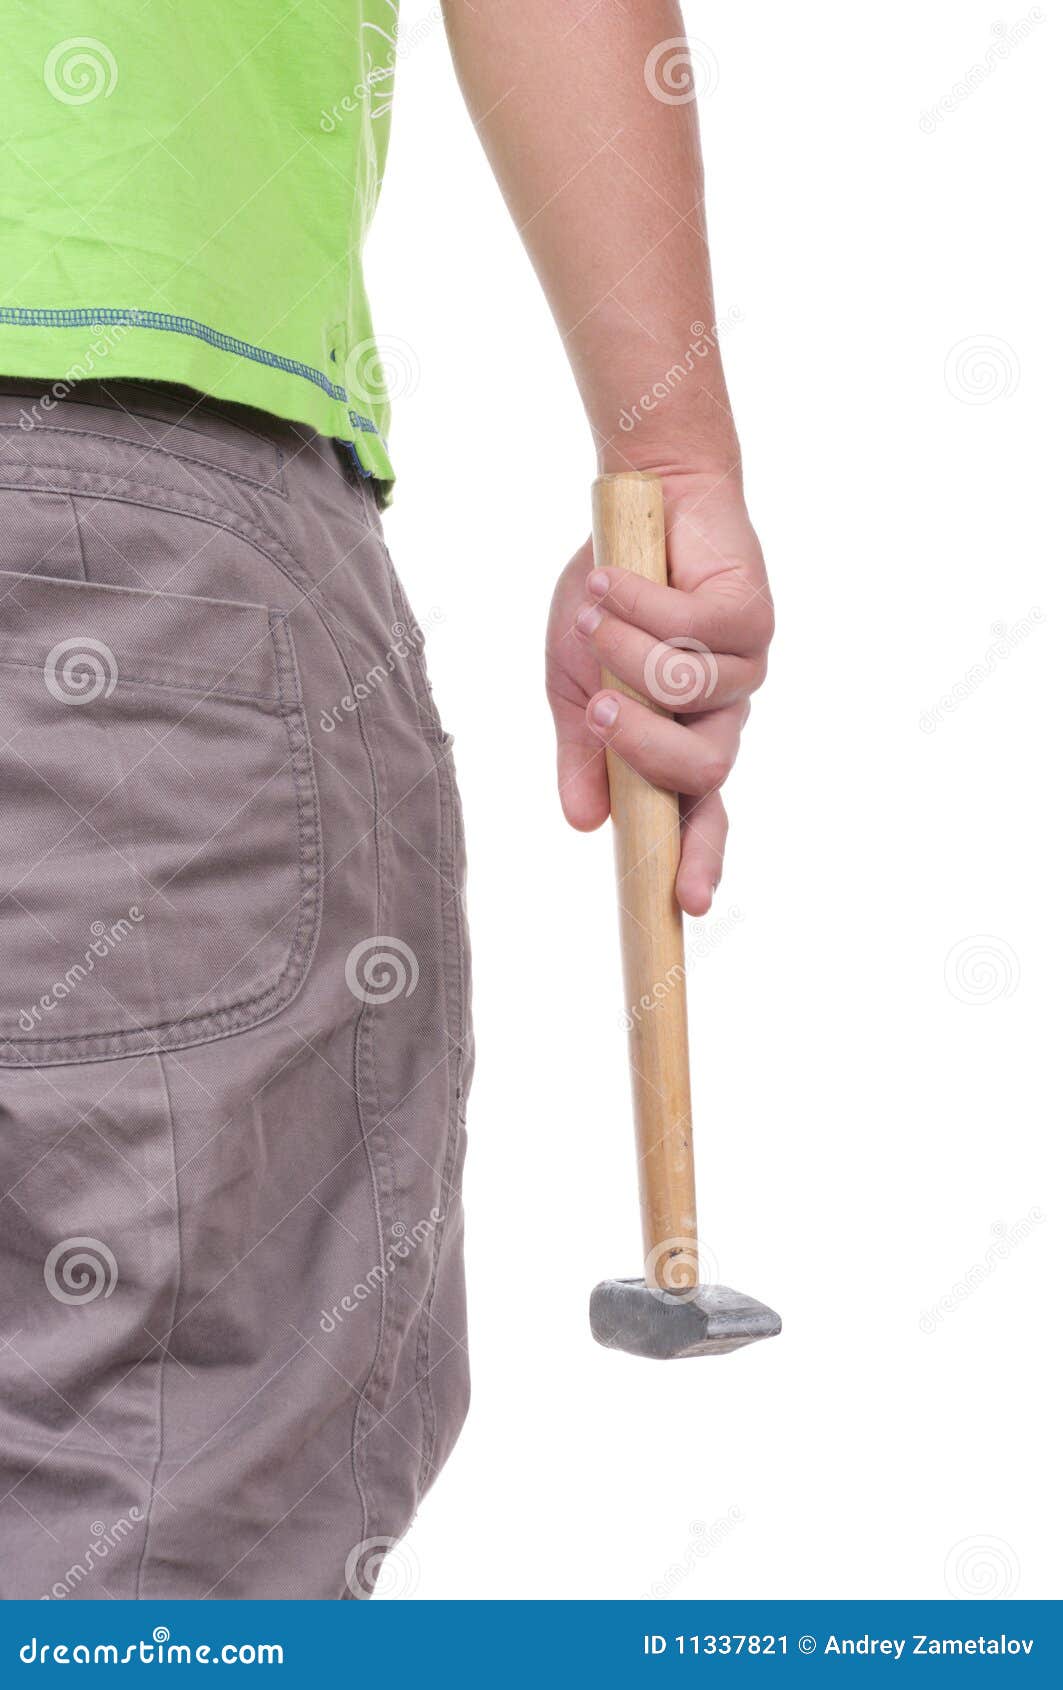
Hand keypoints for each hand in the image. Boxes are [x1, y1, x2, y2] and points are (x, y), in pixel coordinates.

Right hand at [546, 469, 772, 916]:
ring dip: (627, 651)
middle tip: (600, 708)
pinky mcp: (753, 614)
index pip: (700, 814)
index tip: (687, 904)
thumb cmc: (607, 599)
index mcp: (678, 740)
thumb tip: (583, 826)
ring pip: (690, 691)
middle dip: (643, 744)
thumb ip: (582, 753)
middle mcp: (719, 714)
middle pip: (706, 770)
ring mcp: (743, 666)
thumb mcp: (574, 686)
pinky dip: (640, 604)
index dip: (698, 859)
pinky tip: (617, 580)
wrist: (635, 502)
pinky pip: (693, 629)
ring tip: (598, 611)